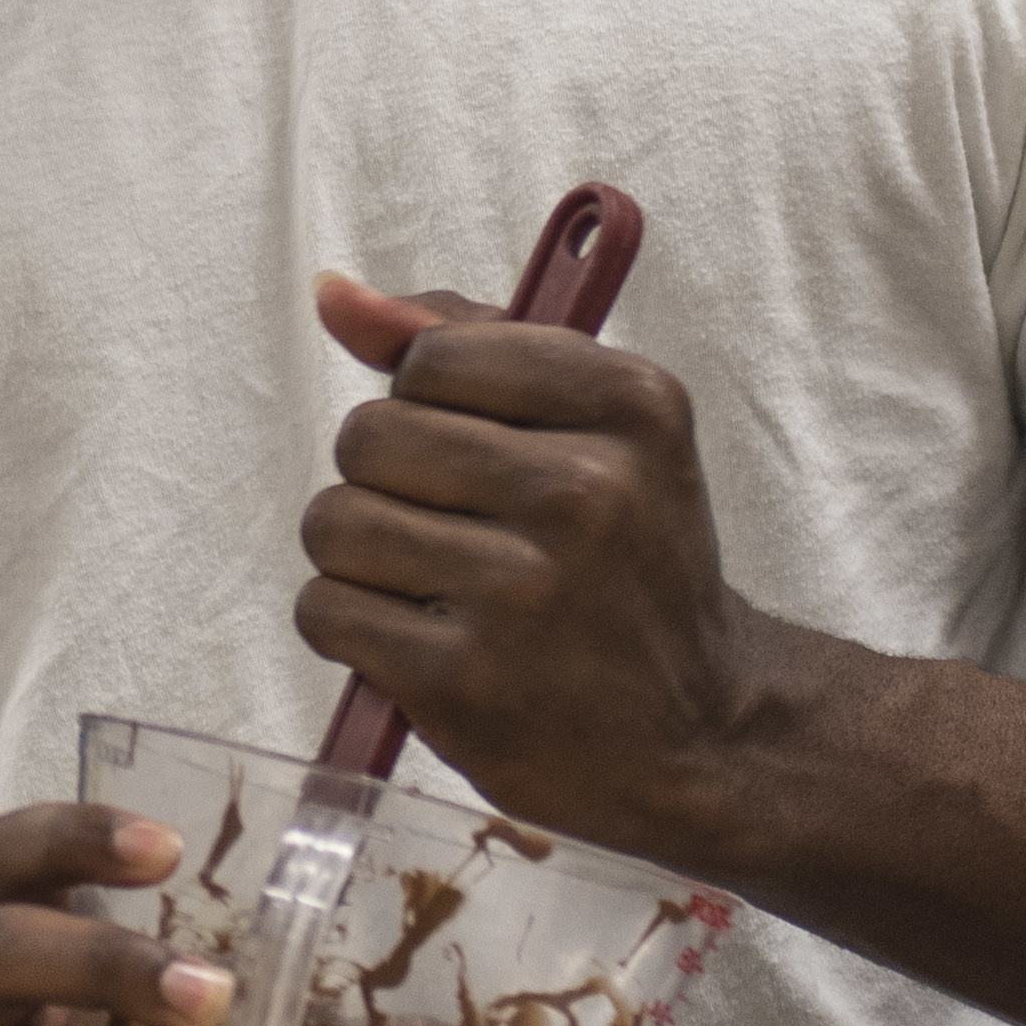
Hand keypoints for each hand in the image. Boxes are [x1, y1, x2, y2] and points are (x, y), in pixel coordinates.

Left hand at [294, 271, 773, 859]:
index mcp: (632, 404)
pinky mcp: (465, 680)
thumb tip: (335, 294)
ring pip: (336, 521)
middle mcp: (586, 491)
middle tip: (454, 529)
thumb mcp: (599, 428)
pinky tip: (415, 639)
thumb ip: (468, 343)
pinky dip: (349, 626)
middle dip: (387, 481)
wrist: (700, 731)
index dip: (427, 402)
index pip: (433, 355)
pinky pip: (325, 609)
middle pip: (369, 434)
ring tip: (431, 585)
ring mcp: (524, 590)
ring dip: (359, 558)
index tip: (475, 449)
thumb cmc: (628, 564)